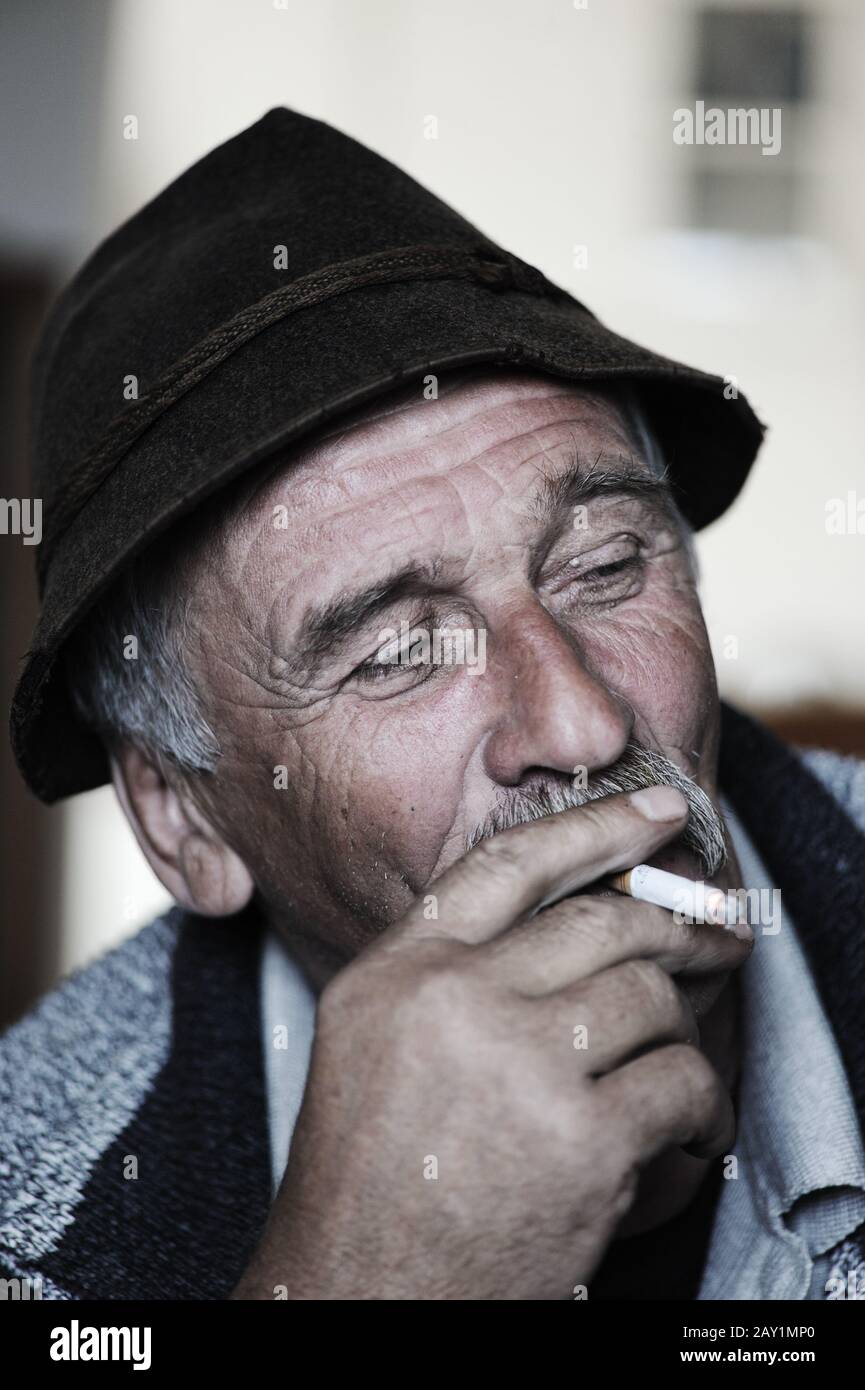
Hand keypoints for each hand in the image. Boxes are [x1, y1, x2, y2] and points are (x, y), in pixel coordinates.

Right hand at [232, 785, 750, 1299]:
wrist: (361, 1301)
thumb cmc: (372, 1181)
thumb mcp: (372, 1041)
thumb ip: (449, 970)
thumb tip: (566, 917)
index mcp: (396, 972)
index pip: (508, 864)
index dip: (594, 825)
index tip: (657, 811)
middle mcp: (451, 1000)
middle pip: (599, 922)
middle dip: (678, 923)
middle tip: (720, 931)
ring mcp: (518, 1065)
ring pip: (649, 996)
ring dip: (679, 1033)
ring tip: (674, 1070)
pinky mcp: (582, 1139)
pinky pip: (682, 1079)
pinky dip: (702, 1106)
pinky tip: (687, 1130)